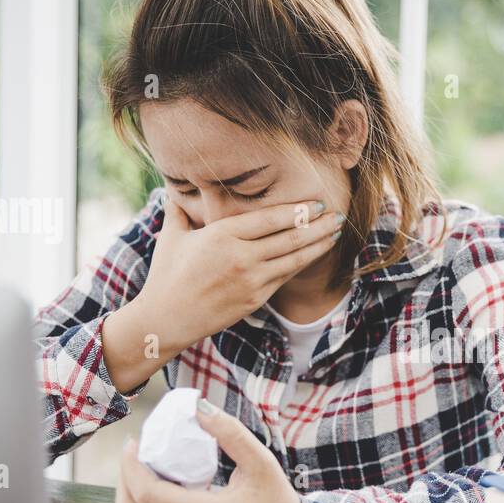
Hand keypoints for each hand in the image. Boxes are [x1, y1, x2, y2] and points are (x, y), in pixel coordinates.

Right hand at [103, 196, 343, 390]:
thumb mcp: (173, 236)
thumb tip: (175, 185)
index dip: (298, 210)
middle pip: (289, 237)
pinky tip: (315, 254)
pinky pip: (285, 277)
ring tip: (335, 232)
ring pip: (293, 259)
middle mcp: (241, 257)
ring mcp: (251, 281)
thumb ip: (180, 208)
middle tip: (336, 214)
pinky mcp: (255, 299)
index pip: (270, 218)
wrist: (167, 318)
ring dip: (318, 245)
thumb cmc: (168, 274)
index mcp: (222, 235)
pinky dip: (303, 264)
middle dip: (317, 225)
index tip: (317, 202)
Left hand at [114, 398, 305, 502]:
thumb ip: (230, 433)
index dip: (130, 465)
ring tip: (151, 462)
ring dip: (136, 489)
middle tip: (136, 451)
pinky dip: (151, 501)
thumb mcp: (261, 463)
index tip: (134, 441)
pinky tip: (169, 479)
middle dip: (124, 477)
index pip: (146, 494)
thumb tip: (199, 408)